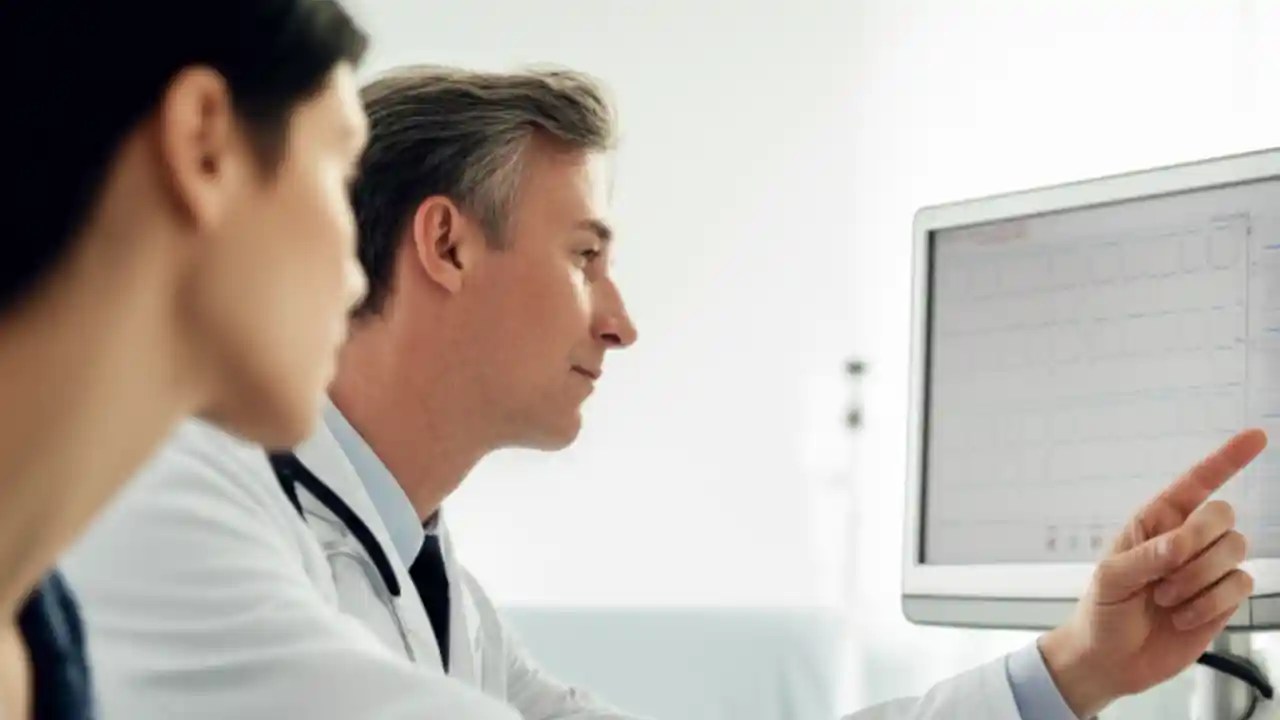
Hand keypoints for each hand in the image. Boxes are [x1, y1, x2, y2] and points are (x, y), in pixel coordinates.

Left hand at [1039, 428, 1267, 717]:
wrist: (1111, 660)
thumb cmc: (1102, 611)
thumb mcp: (1110, 579)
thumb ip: (1145, 557)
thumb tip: (1180, 544)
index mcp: (1155, 522)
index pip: (1196, 482)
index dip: (1227, 459)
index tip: (1257, 437)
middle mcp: (1186, 539)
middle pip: (1223, 515)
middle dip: (1198, 542)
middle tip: (1165, 572)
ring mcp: (1207, 569)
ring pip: (1236, 551)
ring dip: (1199, 579)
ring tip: (1166, 600)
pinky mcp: (1222, 600)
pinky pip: (1240, 587)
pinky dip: (1210, 604)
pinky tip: (1183, 617)